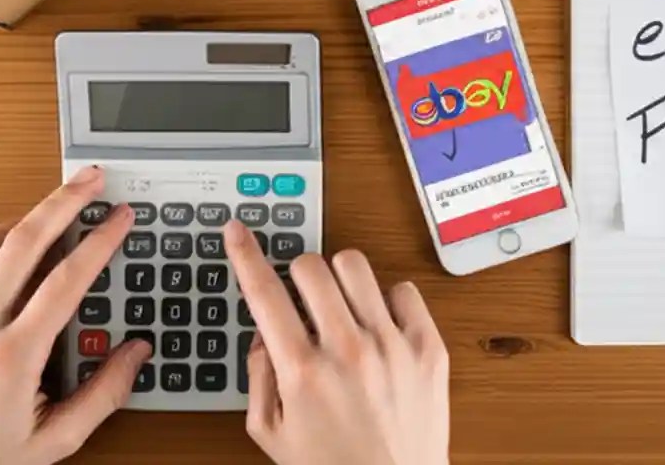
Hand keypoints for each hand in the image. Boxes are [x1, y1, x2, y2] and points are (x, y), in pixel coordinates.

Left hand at [0, 167, 150, 464]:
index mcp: (13, 358)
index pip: (67, 279)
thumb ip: (104, 395)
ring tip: (47, 217)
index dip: (100, 240)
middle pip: (25, 241)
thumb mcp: (55, 441)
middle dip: (63, 201)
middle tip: (89, 179)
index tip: (120, 217)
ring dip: (19, 222)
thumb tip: (136, 353)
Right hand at [225, 220, 449, 464]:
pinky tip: (379, 323)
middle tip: (301, 296)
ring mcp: (391, 346)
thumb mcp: (272, 434)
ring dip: (340, 278)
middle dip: (297, 273)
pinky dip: (387, 299)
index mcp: (302, 372)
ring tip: (342, 306)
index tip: (238, 231)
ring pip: (356, 266)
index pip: (264, 293)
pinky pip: (404, 290)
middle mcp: (347, 351)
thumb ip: (259, 378)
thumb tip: (263, 333)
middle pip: (311, 266)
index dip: (245, 254)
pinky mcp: (427, 348)